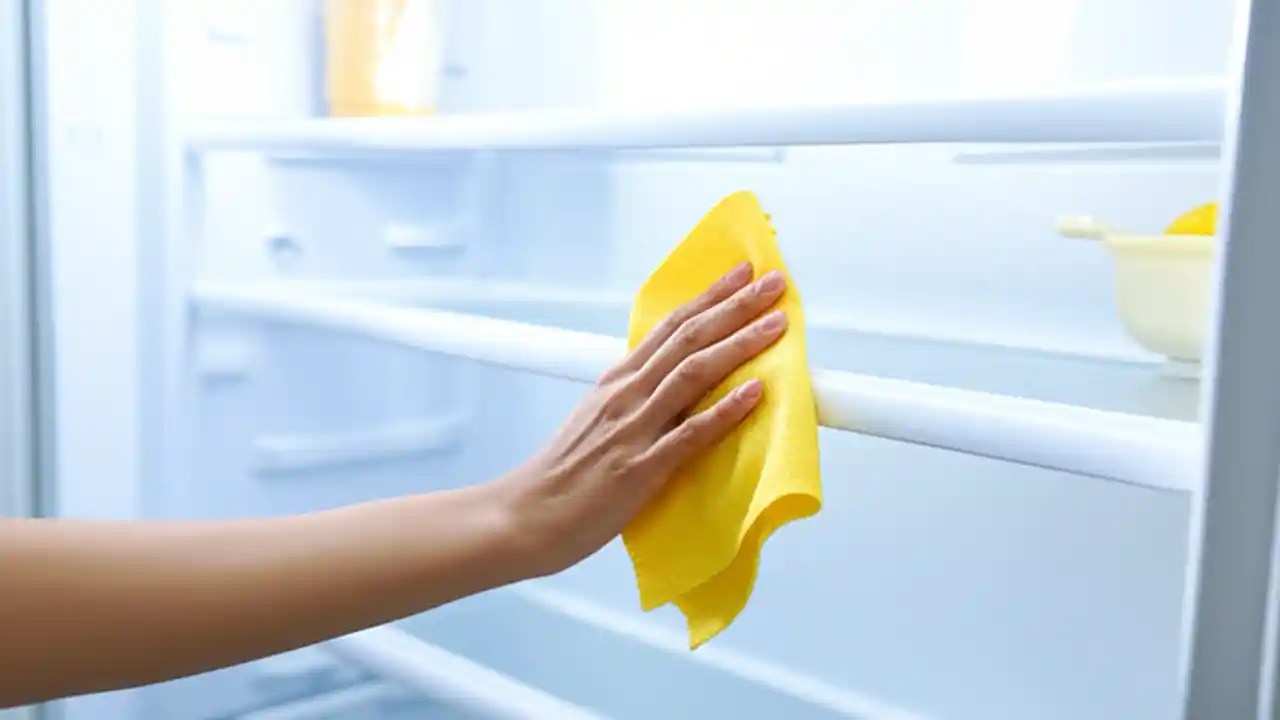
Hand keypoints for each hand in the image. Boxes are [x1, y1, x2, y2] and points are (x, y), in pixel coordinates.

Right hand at [496, 262, 788, 577]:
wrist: (523, 516)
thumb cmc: (562, 475)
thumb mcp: (595, 420)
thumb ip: (633, 399)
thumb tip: (674, 385)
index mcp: (616, 382)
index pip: (670, 327)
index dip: (709, 297)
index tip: (742, 273)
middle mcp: (626, 395)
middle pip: (688, 338)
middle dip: (735, 306)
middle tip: (774, 282)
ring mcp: (633, 429)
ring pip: (693, 374)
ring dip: (739, 345)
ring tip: (776, 325)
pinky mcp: (640, 469)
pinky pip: (690, 434)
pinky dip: (725, 411)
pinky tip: (756, 393)